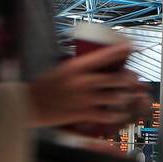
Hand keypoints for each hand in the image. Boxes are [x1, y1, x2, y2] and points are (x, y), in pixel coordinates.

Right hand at [27, 41, 146, 128]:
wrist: (28, 105)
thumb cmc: (43, 86)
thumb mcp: (61, 70)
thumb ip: (79, 68)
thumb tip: (95, 63)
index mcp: (76, 67)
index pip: (104, 56)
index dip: (120, 50)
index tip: (132, 46)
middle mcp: (83, 81)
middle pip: (116, 78)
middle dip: (129, 79)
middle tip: (134, 79)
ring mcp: (84, 98)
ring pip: (114, 97)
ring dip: (124, 97)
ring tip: (128, 96)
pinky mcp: (82, 114)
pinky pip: (106, 115)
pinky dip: (116, 114)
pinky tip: (120, 113)